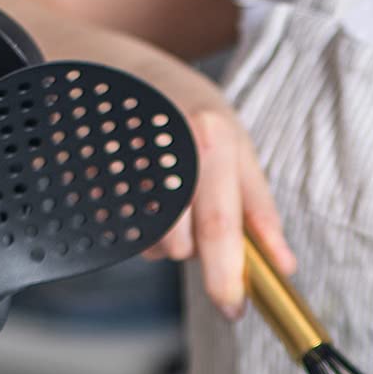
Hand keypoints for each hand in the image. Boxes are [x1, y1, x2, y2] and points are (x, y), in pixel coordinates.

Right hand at [131, 50, 295, 316]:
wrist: (113, 65)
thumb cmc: (187, 107)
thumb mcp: (234, 142)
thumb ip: (258, 206)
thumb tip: (282, 264)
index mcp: (209, 139)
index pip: (219, 226)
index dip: (228, 277)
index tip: (234, 308)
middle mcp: (165, 151)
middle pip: (181, 244)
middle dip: (198, 262)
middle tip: (213, 268)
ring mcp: (122, 165)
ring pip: (153, 245)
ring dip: (167, 240)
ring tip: (170, 199)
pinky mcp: (90, 180)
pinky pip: (121, 233)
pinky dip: (138, 227)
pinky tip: (139, 194)